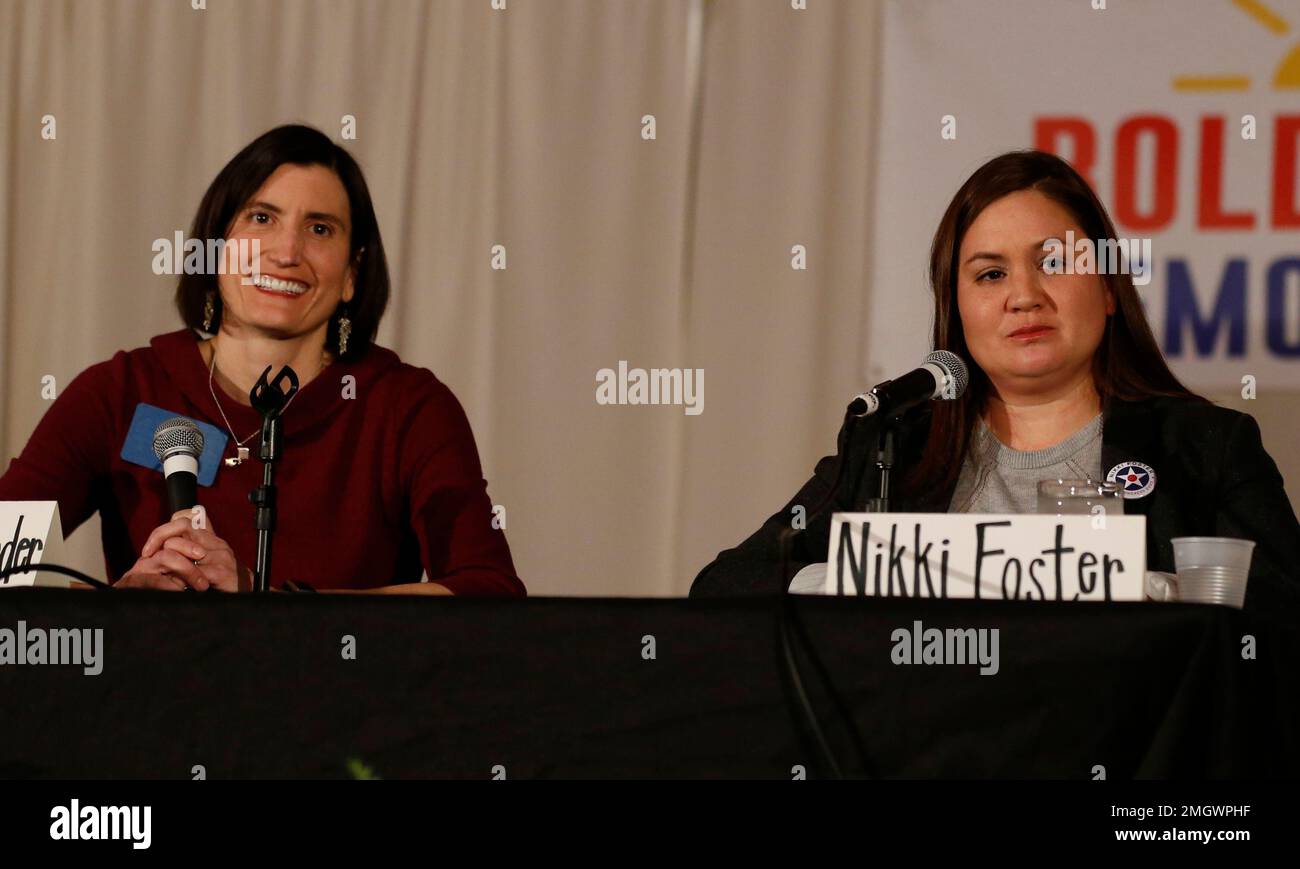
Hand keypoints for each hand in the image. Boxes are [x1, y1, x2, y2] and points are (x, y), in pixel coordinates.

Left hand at [115, 507, 252, 591]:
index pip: (183, 520)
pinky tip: (177, 585)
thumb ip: (192, 547)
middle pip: (181, 527)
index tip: (150, 549)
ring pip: (183, 548)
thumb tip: (167, 544)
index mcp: (210, 537)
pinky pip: (194, 570)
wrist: (248, 592)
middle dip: (158, 541)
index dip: (163, 531)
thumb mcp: (207, 558)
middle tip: (148, 559)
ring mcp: (220, 555)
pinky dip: (181, 577)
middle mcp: (215, 542)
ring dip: (169, 561)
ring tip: (162, 572)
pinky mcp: (222, 571)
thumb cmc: (224, 577)